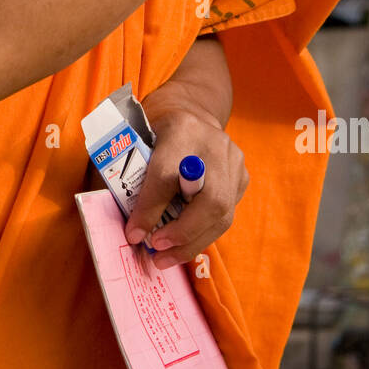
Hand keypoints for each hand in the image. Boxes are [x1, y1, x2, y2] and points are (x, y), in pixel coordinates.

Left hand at [123, 107, 248, 269]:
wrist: (192, 110)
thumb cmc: (155, 127)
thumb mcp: (135, 138)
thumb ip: (129, 173)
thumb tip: (127, 224)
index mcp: (182, 128)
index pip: (167, 174)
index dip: (150, 209)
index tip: (133, 234)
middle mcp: (215, 144)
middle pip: (210, 198)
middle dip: (182, 233)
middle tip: (156, 250)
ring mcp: (233, 160)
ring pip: (223, 213)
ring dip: (193, 242)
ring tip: (166, 258)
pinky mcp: (242, 177)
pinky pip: (226, 215)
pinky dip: (203, 235)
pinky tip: (183, 245)